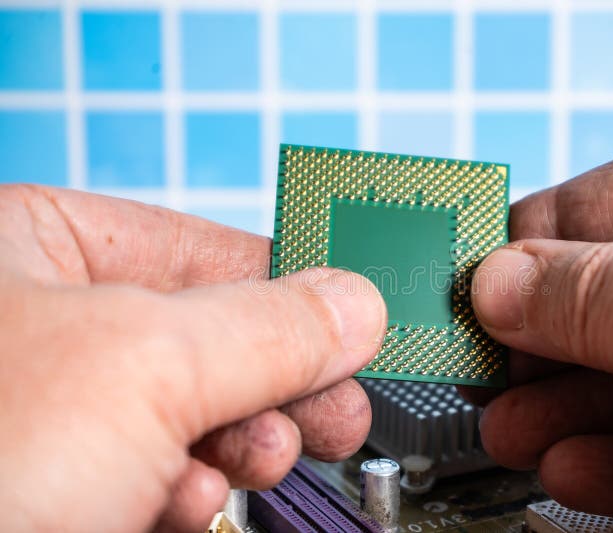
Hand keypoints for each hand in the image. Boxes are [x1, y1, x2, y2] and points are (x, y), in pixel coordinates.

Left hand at [0, 186, 386, 531]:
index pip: (209, 246)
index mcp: (36, 245)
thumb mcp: (147, 367)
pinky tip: (182, 503)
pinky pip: (163, 468)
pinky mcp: (67, 480)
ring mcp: (56, 408)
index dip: (295, 283)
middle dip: (277, 379)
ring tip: (254, 460)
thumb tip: (353, 306)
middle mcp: (46, 321)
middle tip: (336, 406)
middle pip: (212, 335)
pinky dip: (191, 489)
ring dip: (238, 441)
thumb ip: (270, 327)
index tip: (361, 317)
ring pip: (195, 409)